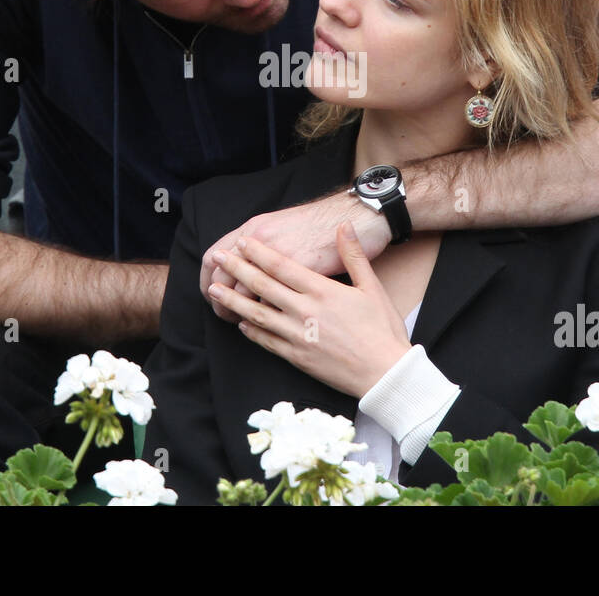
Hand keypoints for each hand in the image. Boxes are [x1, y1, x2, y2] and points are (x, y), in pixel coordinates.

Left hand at [207, 222, 410, 398]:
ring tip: (214, 290)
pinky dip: (251, 331)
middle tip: (216, 259)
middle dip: (236, 270)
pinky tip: (240, 323)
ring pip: (257, 314)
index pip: (281, 266)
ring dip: (233, 301)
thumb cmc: (382, 328)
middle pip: (262, 286)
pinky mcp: (297, 357)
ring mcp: (298, 335)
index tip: (241, 243)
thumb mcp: (372, 287)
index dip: (258, 253)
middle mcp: (305, 311)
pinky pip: (267, 341)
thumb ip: (354, 255)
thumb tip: (344, 226)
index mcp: (322, 291)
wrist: (385, 372)